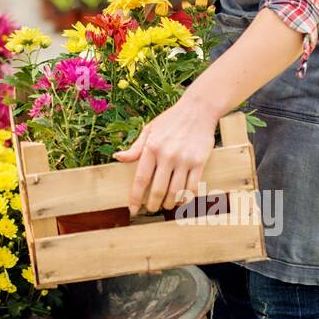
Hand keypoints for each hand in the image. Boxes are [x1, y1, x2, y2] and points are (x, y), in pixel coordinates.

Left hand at [113, 97, 217, 216]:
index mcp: (152, 147)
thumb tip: (118, 157)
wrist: (198, 109)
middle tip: (151, 209)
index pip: (141, 179)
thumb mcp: (149, 130)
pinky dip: (187, 198)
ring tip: (166, 205)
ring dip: (169, 203)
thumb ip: (135, 147)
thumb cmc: (170, 120)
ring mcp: (184, 159)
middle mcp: (167, 155)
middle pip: (157, 189)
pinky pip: (193, 187)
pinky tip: (182, 200)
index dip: (135, 197)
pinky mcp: (200, 162)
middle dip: (152, 204)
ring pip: (176, 192)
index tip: (133, 209)